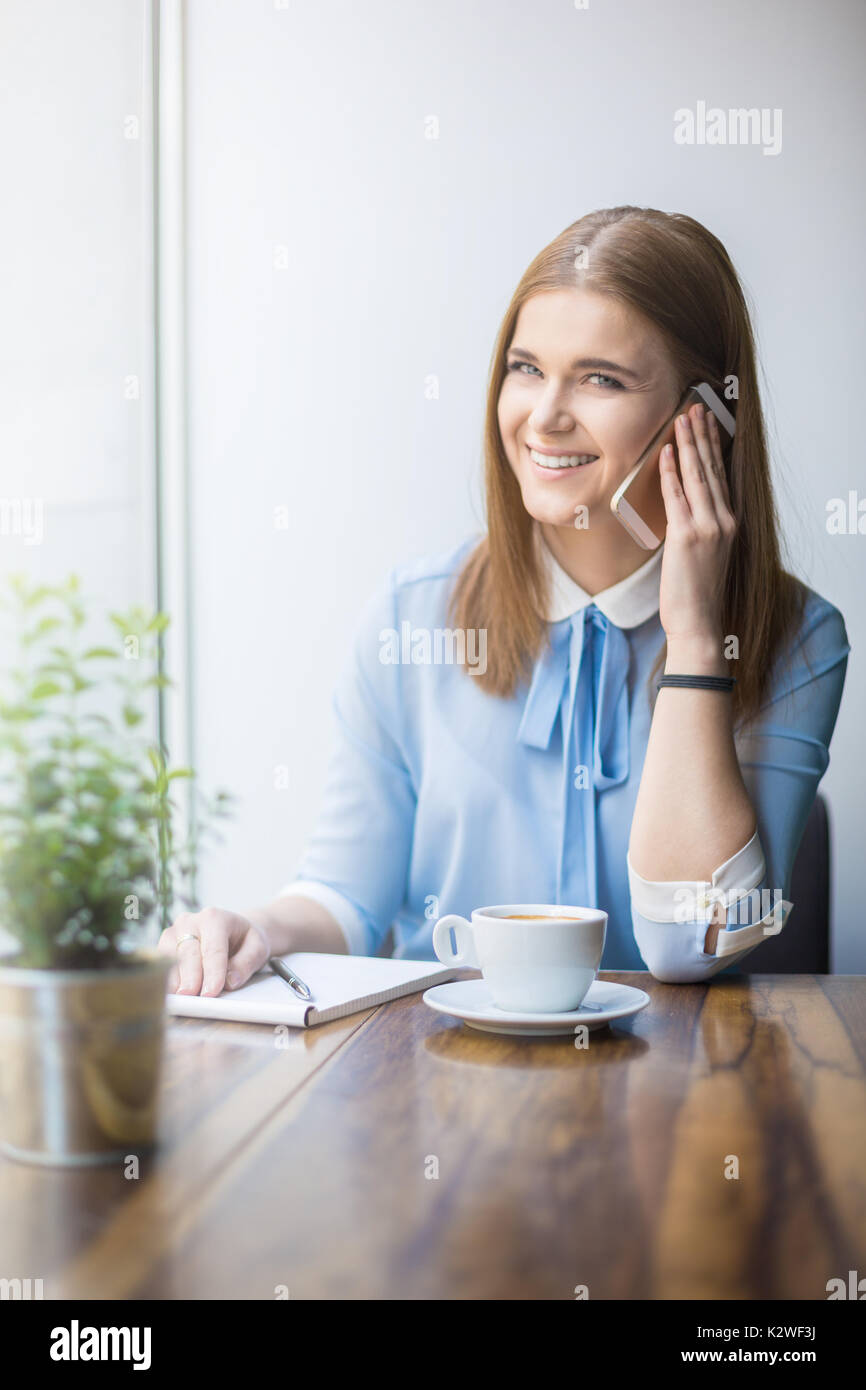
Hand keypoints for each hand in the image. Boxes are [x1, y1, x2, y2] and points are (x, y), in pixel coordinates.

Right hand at [157, 907, 271, 995]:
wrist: (232, 931)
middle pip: (188, 952)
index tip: (211, 992)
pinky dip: (165, 978)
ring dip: (174, 979)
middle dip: (190, 977)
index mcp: (214, 917)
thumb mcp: (257, 947)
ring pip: (170, 957)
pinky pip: (161, 963)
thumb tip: (230, 981)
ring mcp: (173, 932)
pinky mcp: (164, 945)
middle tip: (192, 997)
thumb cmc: (245, 940)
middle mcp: (190, 921)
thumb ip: (246, 962)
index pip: (213, 948)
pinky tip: (171, 993)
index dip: (212, 972)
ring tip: (181, 998)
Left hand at [658, 403, 735, 655]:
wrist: (698, 622)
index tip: (708, 423)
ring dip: (688, 445)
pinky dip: (671, 472)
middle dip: (702, 436)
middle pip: (712, 469)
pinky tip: (665, 452)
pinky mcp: (687, 537)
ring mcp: (707, 528)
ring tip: (683, 418)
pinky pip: (677, 497)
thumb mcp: (702, 555)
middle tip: (695, 407)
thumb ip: (696, 528)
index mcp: (729, 523)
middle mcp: (723, 521)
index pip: (721, 476)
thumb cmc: (696, 593)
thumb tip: (679, 509)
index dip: (714, 447)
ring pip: (698, 477)